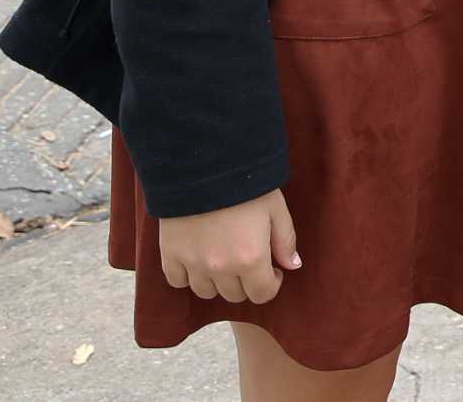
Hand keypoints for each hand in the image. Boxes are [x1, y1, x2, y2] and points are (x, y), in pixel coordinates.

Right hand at [158, 188, 299, 303]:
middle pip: (235, 295)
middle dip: (247, 282)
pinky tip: (198, 259)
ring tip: (224, 258)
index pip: (262, 295)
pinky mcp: (170, 255)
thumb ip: (285, 240)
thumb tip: (292, 265)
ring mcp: (193, 264)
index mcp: (251, 258)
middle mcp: (220, 268)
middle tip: (249, 260)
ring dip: (218, 282)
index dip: (272, 284)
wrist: (204, 166)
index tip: (272, 270)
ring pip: (206, 292)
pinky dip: (188, 276)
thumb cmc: (247, 185)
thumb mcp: (276, 208)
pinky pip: (178, 282)